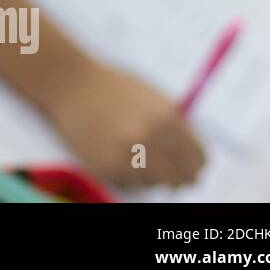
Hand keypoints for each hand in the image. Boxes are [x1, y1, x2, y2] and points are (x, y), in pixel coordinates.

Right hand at [45, 62, 205, 188]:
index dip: (194, 164)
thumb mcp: (154, 99)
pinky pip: (129, 184)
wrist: (71, 85)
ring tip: (129, 151)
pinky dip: (124, 174)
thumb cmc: (114, 88)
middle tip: (166, 170)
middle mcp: (150, 140)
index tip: (188, 166)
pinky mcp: (106, 168)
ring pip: (154, 183)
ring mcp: (127, 156)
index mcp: (167, 120)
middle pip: (181, 179)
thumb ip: (178, 127)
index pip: (198, 160)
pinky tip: (111, 152)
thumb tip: (196, 161)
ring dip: (147, 174)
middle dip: (176, 176)